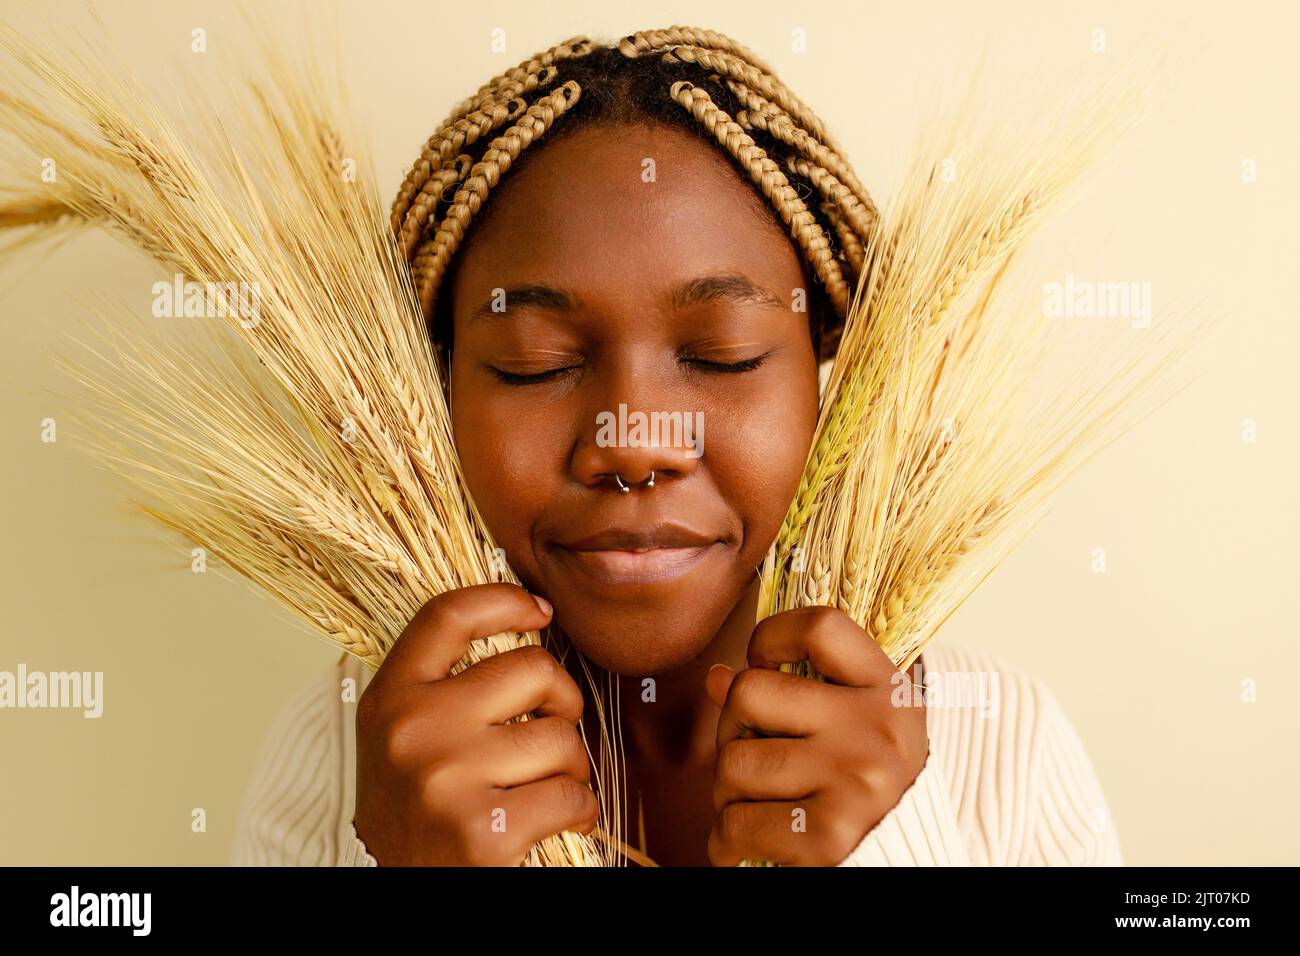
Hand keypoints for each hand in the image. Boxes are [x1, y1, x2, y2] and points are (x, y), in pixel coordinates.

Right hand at [353, 583, 597, 865]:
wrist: (390, 893)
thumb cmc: (414, 808)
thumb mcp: (402, 734)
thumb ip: (443, 683)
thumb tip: (530, 619)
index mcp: (391, 697)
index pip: (450, 616)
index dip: (505, 600)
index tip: (539, 611)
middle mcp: (414, 730)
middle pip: (533, 669)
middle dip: (563, 699)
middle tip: (554, 728)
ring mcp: (447, 780)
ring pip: (562, 738)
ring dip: (573, 765)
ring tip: (550, 784)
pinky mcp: (484, 833)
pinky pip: (572, 795)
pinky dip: (580, 808)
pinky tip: (561, 819)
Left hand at [703, 606, 928, 865]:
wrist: (910, 866)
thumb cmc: (871, 792)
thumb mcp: (856, 729)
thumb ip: (794, 696)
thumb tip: (718, 678)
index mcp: (889, 692)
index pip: (821, 627)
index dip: (772, 637)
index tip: (762, 665)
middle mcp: (876, 730)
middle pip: (748, 693)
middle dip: (730, 730)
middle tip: (749, 756)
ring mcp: (855, 781)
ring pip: (732, 762)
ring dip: (727, 792)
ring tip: (754, 804)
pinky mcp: (830, 836)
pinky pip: (735, 822)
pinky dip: (727, 841)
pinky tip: (745, 843)